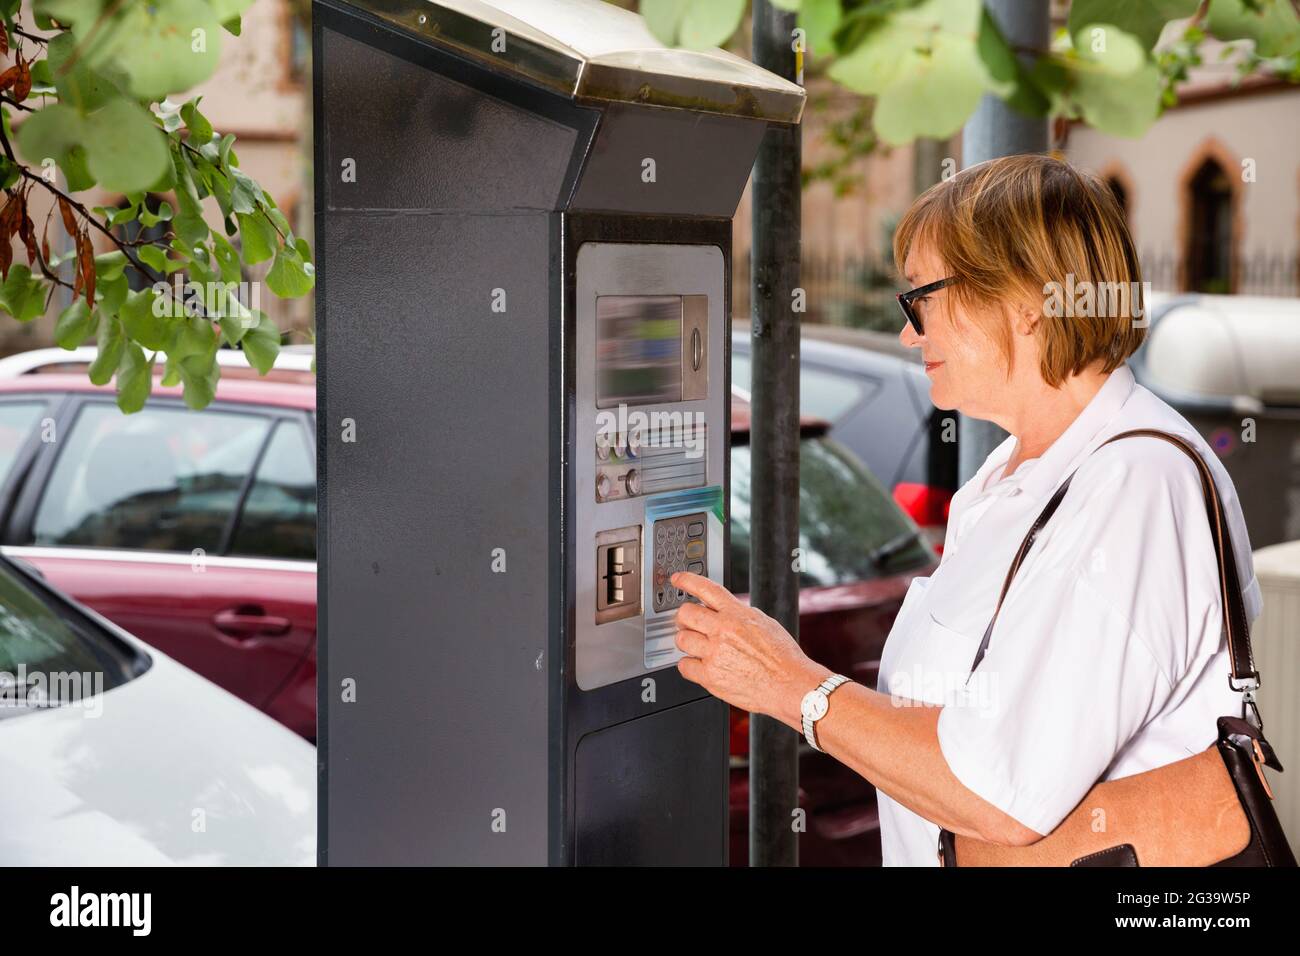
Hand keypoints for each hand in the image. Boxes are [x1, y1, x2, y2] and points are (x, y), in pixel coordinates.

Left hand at [671, 571, 831, 730]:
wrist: (789, 685)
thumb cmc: (782, 657)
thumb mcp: (763, 622)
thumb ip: (738, 613)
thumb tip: (722, 609)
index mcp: (736, 614)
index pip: (706, 588)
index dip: (687, 580)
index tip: (677, 579)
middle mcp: (723, 630)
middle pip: (685, 614)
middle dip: (685, 618)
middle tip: (689, 623)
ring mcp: (714, 653)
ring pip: (681, 639)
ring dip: (688, 642)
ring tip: (701, 648)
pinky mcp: (710, 676)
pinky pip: (684, 666)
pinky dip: (690, 666)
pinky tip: (701, 666)